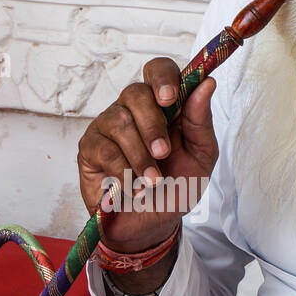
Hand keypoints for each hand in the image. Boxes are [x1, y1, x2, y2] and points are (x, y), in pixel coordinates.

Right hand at [77, 57, 218, 254]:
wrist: (152, 226)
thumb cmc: (177, 187)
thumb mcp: (200, 158)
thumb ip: (201, 122)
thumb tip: (206, 84)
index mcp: (163, 105)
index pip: (158, 70)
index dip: (162, 77)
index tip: (169, 98)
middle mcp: (133, 110)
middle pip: (135, 92)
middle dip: (153, 125)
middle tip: (164, 153)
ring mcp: (108, 126)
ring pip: (119, 121)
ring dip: (140, 156)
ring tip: (152, 182)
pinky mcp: (89, 148)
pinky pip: (104, 148)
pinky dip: (123, 171)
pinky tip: (133, 187)